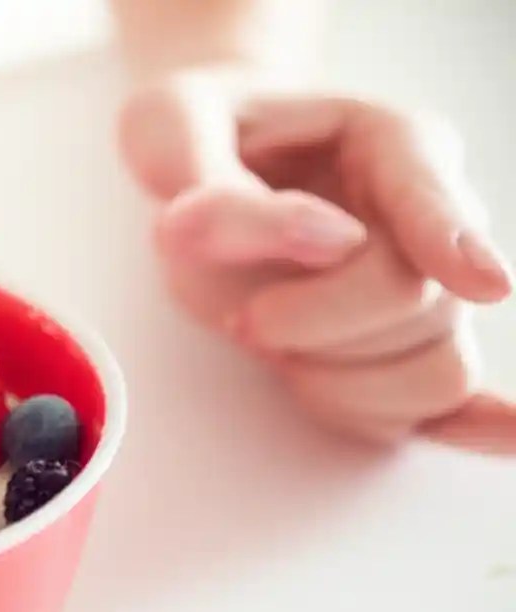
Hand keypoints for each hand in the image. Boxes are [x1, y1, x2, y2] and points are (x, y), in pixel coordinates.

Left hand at [118, 67, 515, 452]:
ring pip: (437, 371)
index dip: (453, 242)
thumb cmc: (192, 134)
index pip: (430, 195)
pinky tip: (500, 439)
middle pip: (415, 302)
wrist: (203, 161)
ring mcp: (426, 288)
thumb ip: (223, 189)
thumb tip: (325, 241)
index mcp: (388, 142)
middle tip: (242, 318)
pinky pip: (453, 401)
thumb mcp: (169, 131)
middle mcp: (430, 215)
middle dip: (317, 326)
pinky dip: (466, 429)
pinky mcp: (401, 348)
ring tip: (276, 348)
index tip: (486, 285)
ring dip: (343, 385)